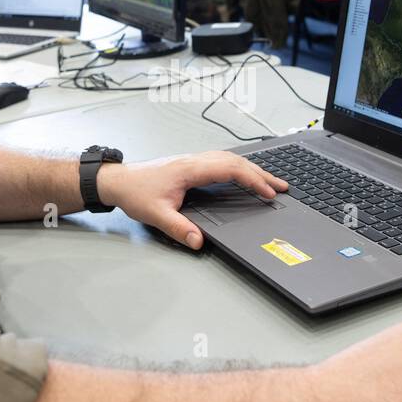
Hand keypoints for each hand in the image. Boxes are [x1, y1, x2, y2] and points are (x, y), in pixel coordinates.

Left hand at [95, 151, 286, 248]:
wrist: (118, 180)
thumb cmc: (135, 192)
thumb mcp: (156, 215)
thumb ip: (179, 229)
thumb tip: (199, 242)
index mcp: (191, 169)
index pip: (230, 169)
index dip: (253, 180)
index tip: (269, 192)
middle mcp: (195, 161)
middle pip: (236, 161)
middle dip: (262, 174)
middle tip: (282, 187)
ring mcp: (193, 161)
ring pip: (230, 159)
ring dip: (252, 169)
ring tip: (270, 182)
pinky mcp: (190, 165)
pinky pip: (222, 161)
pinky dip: (239, 168)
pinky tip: (244, 175)